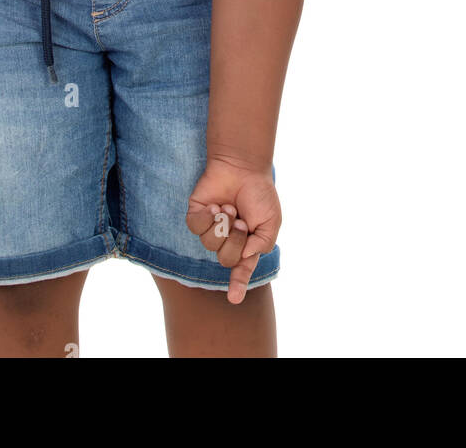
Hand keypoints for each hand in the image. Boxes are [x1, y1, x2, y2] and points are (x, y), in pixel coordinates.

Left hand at [186, 156, 280, 303]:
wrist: (243, 166)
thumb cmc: (259, 193)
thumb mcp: (271, 222)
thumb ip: (262, 245)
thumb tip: (244, 258)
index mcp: (245, 244)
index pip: (241, 269)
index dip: (238, 284)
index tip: (234, 300)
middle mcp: (227, 239)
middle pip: (225, 258)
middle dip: (234, 239)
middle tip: (241, 219)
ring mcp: (211, 228)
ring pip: (209, 244)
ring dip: (222, 224)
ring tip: (228, 207)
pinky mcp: (197, 214)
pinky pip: (195, 227)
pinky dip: (206, 218)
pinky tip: (215, 206)